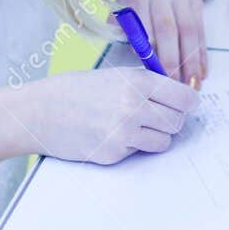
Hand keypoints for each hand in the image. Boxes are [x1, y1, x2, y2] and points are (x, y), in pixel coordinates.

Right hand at [16, 67, 197, 165]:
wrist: (40, 112)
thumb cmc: (74, 89)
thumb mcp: (114, 75)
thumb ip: (145, 83)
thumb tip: (175, 93)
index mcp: (137, 82)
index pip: (183, 97)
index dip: (188, 101)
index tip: (186, 103)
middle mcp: (134, 107)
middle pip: (178, 121)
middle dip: (172, 119)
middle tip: (160, 115)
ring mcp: (124, 134)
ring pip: (164, 141)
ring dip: (156, 135)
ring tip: (137, 126)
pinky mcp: (114, 154)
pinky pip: (139, 152)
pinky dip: (133, 146)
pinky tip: (113, 134)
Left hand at [116, 0, 207, 86]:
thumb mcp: (122, 6)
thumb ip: (122, 28)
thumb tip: (132, 51)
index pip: (142, 22)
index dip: (146, 46)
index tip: (149, 69)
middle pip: (168, 27)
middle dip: (171, 59)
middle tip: (172, 84)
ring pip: (189, 30)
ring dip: (191, 60)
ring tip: (192, 85)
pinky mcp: (196, 2)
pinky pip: (201, 31)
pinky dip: (202, 54)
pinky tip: (202, 72)